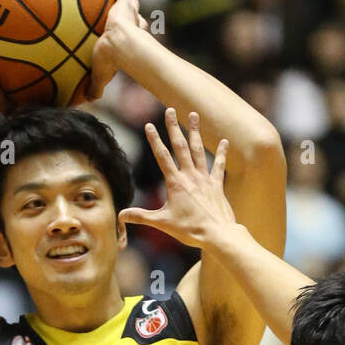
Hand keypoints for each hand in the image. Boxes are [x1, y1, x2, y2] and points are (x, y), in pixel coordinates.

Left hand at [84, 0, 146, 101]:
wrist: (120, 46)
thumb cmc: (113, 62)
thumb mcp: (100, 75)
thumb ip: (95, 86)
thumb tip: (86, 100)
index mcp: (131, 41)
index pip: (136, 35)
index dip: (136, 32)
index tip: (135, 30)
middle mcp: (134, 25)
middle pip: (136, 15)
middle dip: (133, 9)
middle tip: (130, 4)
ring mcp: (129, 13)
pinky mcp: (122, 3)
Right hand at [120, 108, 235, 247]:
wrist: (217, 234)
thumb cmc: (190, 230)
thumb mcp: (162, 223)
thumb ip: (141, 216)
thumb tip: (120, 215)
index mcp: (176, 183)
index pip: (162, 157)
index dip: (155, 140)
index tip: (149, 124)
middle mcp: (190, 176)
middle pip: (180, 147)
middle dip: (174, 127)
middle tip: (170, 110)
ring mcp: (205, 179)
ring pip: (198, 150)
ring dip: (195, 132)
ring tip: (193, 114)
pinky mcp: (217, 185)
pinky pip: (219, 165)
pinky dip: (221, 153)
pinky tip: (224, 141)